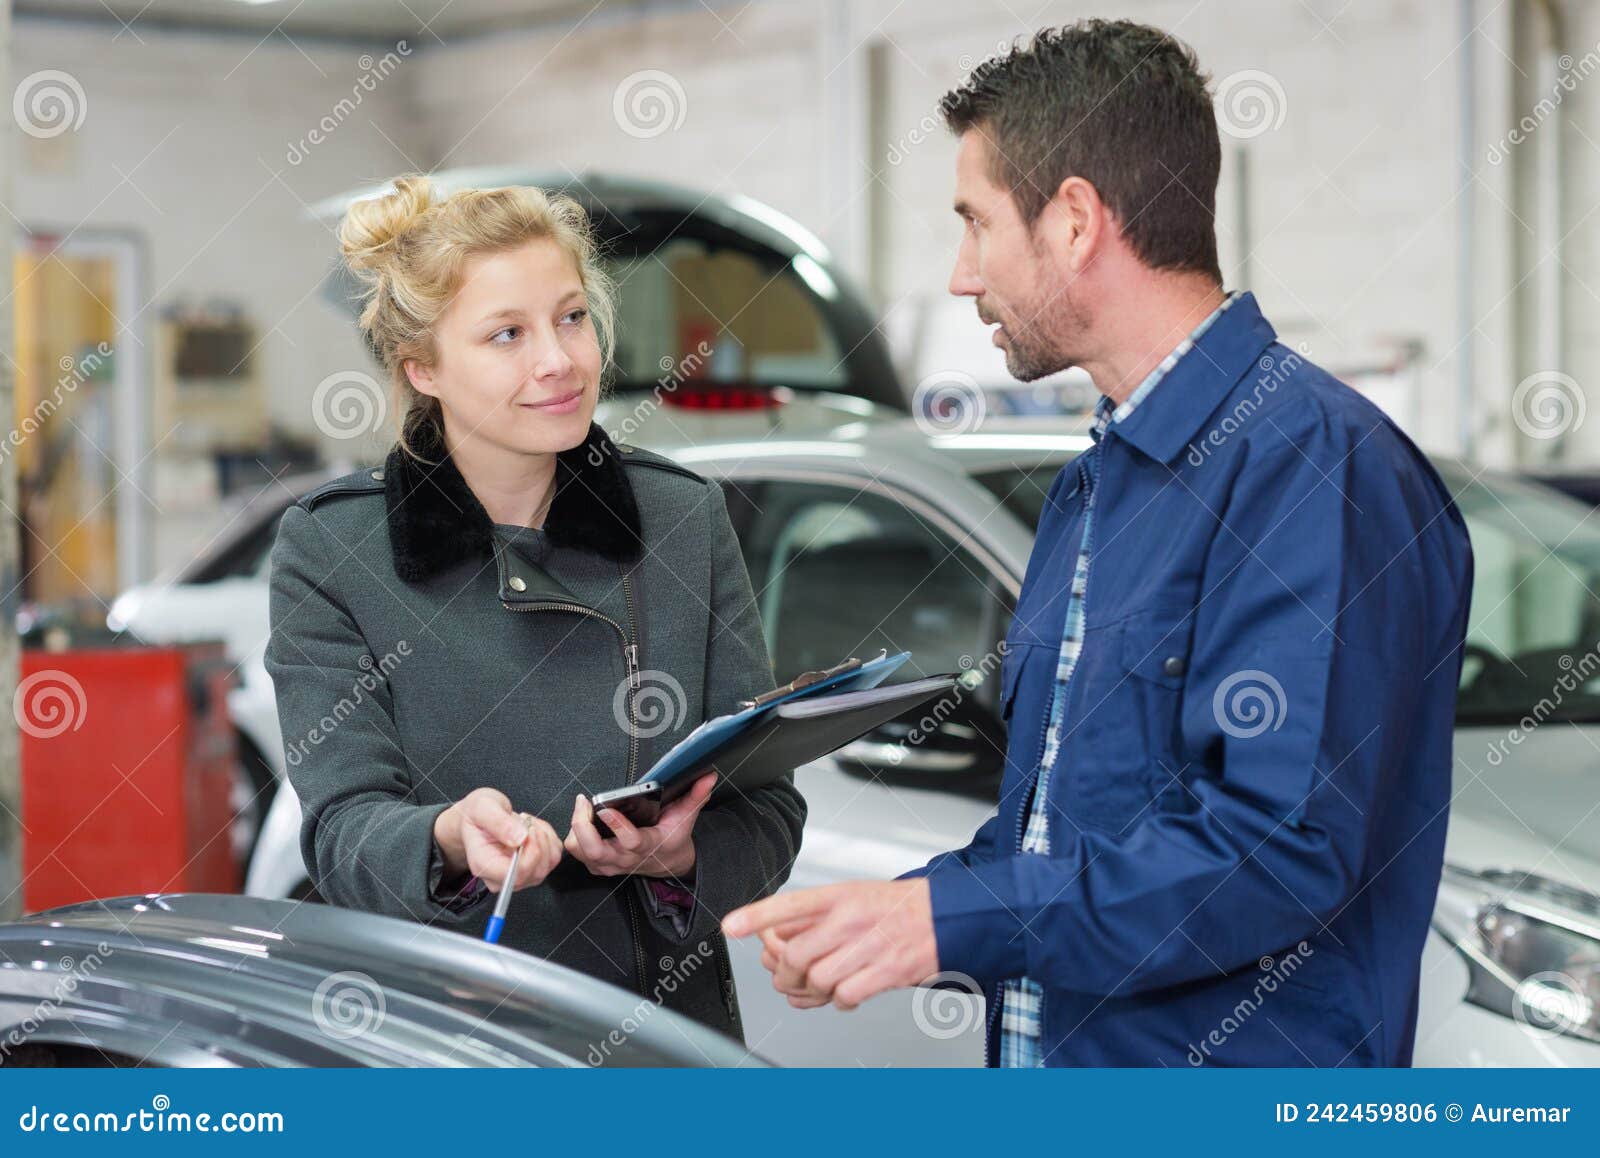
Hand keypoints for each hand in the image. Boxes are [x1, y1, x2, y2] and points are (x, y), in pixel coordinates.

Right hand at [433, 787, 563, 891]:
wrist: (476, 818)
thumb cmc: (476, 815)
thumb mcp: (482, 808)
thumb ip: (499, 823)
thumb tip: (520, 839)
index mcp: (485, 865)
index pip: (516, 875)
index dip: (531, 854)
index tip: (528, 830)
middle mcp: (501, 876)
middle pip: (535, 873)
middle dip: (540, 843)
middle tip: (527, 822)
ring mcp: (518, 874)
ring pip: (548, 865)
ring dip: (546, 839)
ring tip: (528, 823)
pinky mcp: (532, 866)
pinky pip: (553, 857)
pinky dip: (550, 838)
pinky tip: (535, 827)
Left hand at [565, 771, 715, 878]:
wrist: (667, 862)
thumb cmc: (673, 837)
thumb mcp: (687, 817)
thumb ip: (696, 796)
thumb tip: (708, 776)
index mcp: (648, 845)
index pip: (630, 841)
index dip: (616, 825)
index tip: (606, 807)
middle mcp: (626, 859)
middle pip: (595, 850)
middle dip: (582, 826)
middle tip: (584, 802)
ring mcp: (610, 864)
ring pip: (582, 853)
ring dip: (576, 830)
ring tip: (581, 807)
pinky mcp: (598, 865)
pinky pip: (578, 853)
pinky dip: (574, 836)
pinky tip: (580, 819)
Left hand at [722, 879, 938, 1009]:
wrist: (944, 916)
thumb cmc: (894, 907)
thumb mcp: (850, 896)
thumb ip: (811, 916)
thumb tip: (772, 937)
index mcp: (840, 895)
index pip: (790, 903)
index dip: (757, 915)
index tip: (731, 925)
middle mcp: (852, 918)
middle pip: (796, 954)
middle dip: (783, 973)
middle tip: (784, 976)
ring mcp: (870, 945)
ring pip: (818, 979)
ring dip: (810, 990)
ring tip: (817, 985)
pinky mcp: (887, 972)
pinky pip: (845, 996)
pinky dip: (838, 1001)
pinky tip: (844, 992)